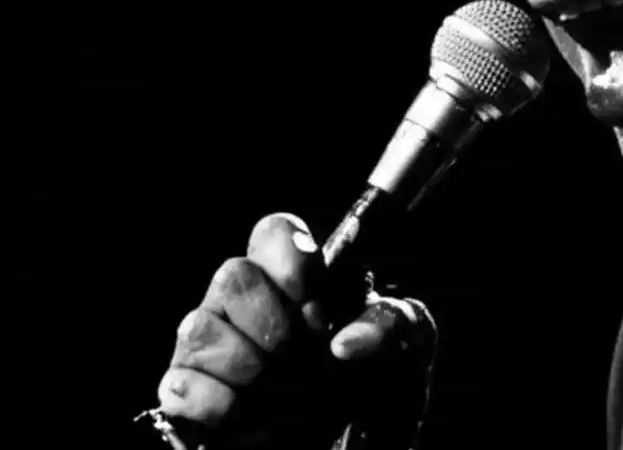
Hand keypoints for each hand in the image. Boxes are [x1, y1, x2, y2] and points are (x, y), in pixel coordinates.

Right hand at [155, 213, 435, 448]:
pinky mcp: (186, 394)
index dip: (289, 256)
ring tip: (275, 387)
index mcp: (296, 281)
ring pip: (198, 326)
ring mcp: (210, 348)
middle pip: (232, 273)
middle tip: (297, 351)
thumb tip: (346, 344)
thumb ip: (391, 324)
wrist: (349, 445)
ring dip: (246, 363)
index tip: (314, 299)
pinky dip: (219, 404)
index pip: (273, 231)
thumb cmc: (372, 386)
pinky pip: (181, 384)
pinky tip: (246, 415)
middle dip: (271, 319)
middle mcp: (245, 305)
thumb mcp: (405, 348)